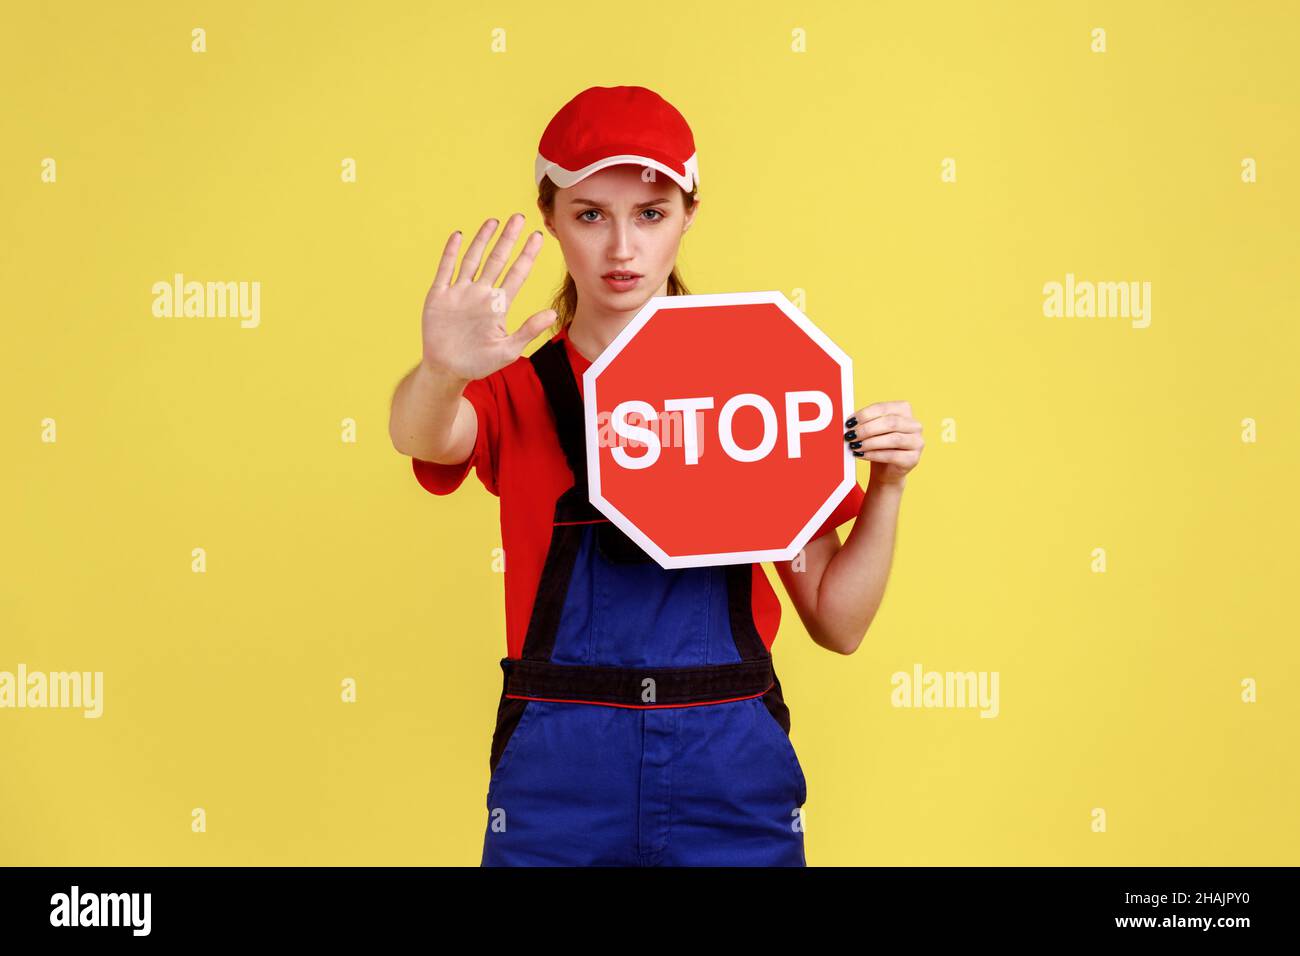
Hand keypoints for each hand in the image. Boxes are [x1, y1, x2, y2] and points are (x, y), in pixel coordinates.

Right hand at [421, 213, 555, 381]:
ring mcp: (460, 293)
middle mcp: (481, 294)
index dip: (527, 255)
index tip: (537, 237)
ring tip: (494, 221)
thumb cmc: (479, 363)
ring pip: (473, 259)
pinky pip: (446, 269)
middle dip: (508, 239)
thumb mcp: (508, 350)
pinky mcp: (440, 296)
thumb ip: (529, 330)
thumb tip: (552, 314)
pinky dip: (451, 252)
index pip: (517, 274)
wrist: (447, 370)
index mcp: (499, 305)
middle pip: (497, 260)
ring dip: (482, 240)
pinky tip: (459, 236)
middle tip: (519, 217)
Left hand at [843, 401, 923, 487]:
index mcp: (904, 410)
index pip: (884, 408)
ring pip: (893, 439)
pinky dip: (874, 455)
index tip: (849, 422)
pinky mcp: (913, 459)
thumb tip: (848, 422)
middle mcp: (915, 425)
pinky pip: (892, 455)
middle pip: (890, 423)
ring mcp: (917, 442)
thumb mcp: (872, 430)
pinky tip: (861, 454)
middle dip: (867, 429)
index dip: (865, 414)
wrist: (887, 470)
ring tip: (854, 445)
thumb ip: (864, 422)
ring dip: (870, 442)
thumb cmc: (878, 445)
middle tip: (850, 435)